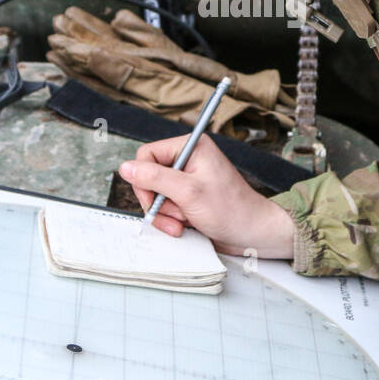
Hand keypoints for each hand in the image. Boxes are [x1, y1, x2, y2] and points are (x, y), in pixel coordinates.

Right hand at [119, 135, 296, 258]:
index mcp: (191, 146)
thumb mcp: (188, 193)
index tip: (153, 198)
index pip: (147, 154)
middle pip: (148, 177)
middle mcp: (188, 160)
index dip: (144, 178)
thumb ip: (155, 178)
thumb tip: (126, 167)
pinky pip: (165, 207)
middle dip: (158, 201)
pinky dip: (171, 219)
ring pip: (155, 195)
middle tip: (174, 213)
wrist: (252, 233)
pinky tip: (186, 225)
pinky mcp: (188, 198)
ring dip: (166, 214)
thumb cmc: (231, 210)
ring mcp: (187, 180)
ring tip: (185, 221)